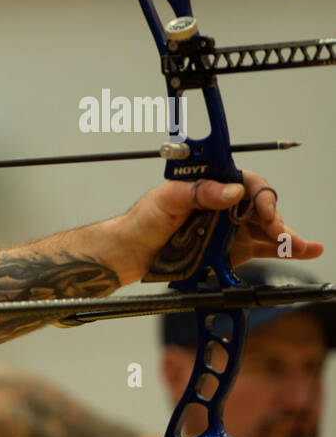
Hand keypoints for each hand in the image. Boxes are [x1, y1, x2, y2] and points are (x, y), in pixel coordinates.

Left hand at [110, 171, 321, 284]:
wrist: (132, 254)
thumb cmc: (142, 221)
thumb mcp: (165, 200)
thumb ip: (197, 192)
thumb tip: (230, 190)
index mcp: (210, 186)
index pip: (245, 182)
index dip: (258, 193)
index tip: (261, 207)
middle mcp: (225, 205)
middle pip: (261, 205)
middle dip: (274, 217)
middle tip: (276, 230)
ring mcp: (232, 228)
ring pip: (268, 227)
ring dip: (289, 235)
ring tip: (304, 245)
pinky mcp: (235, 249)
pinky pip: (265, 248)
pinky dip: (286, 249)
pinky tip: (305, 249)